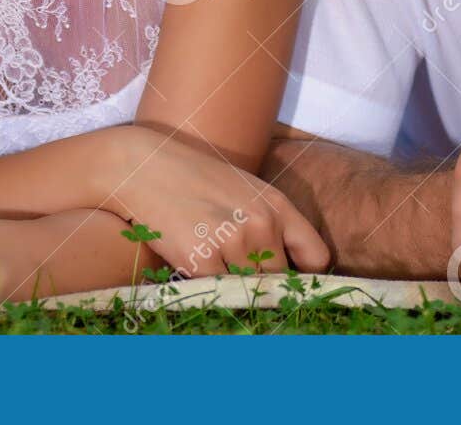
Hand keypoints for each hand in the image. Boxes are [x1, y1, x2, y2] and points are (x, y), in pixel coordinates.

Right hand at [105, 125, 329, 277]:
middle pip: (279, 280)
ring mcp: (233, 243)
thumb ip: (270, 225)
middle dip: (261, 284)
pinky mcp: (202, 261)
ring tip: (208, 261)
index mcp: (277, 206)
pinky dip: (208, 289)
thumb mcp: (244, 191)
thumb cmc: (192, 179)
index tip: (291, 286)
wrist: (143, 166)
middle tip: (234, 274)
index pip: (317, 259)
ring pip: (247, 289)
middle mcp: (262, 224)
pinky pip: (217, 293)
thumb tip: (287, 273)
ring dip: (231, 286)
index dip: (306, 277)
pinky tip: (192, 267)